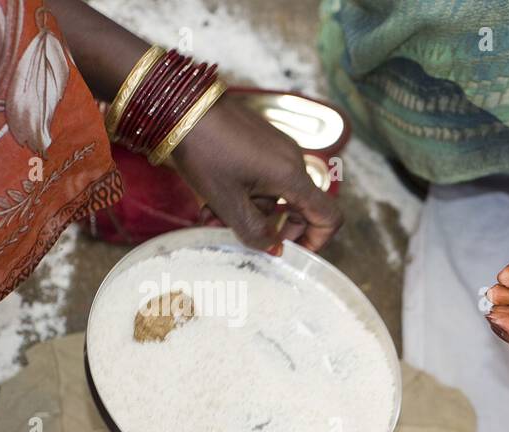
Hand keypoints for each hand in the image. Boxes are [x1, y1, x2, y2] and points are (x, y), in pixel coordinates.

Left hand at [171, 97, 343, 252]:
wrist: (181, 103)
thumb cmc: (205, 150)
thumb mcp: (227, 200)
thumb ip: (254, 231)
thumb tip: (274, 249)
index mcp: (292, 176)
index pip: (328, 217)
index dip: (316, 241)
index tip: (291, 251)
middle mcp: (293, 162)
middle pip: (298, 209)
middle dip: (269, 228)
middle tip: (236, 235)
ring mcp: (279, 150)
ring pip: (275, 196)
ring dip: (249, 213)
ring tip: (211, 216)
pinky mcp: (264, 143)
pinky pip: (265, 179)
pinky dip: (246, 194)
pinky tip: (214, 198)